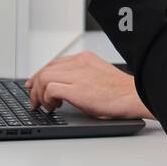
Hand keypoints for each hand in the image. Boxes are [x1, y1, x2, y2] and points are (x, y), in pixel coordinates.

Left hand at [26, 51, 152, 118]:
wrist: (132, 96)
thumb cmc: (119, 91)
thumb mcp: (97, 75)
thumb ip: (80, 76)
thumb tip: (63, 87)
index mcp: (84, 59)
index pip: (53, 63)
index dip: (40, 75)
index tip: (34, 86)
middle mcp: (79, 63)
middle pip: (45, 70)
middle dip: (35, 87)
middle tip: (35, 101)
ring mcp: (77, 75)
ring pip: (44, 78)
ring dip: (40, 94)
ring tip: (46, 106)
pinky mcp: (76, 89)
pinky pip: (49, 89)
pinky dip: (47, 99)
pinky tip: (54, 107)